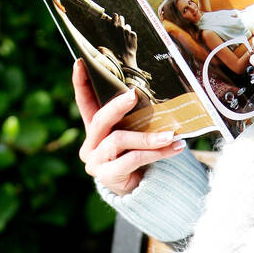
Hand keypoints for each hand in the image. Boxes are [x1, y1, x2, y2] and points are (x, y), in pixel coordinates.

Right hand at [73, 59, 182, 196]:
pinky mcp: (107, 176)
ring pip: (119, 140)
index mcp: (95, 129)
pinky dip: (154, 153)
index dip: (81, 82)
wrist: (140, 190)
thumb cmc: (138, 156)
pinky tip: (172, 149)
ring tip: (171, 135)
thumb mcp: (135, 134)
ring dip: (148, 137)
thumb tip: (149, 94)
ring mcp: (96, 161)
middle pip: (100, 120)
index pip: (84, 102)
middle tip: (134, 94)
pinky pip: (132, 159)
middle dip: (117, 106)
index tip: (81, 62)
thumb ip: (135, 119)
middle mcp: (91, 144)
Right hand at [109, 13, 138, 67]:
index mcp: (113, 31)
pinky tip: (129, 40)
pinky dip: (131, 35)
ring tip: (125, 37)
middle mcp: (120, 30)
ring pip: (127, 26)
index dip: (114, 17)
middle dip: (121, 19)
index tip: (114, 15)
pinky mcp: (133, 34)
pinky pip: (131, 32)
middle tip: (120, 20)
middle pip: (121, 18)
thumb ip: (110, 29)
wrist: (126, 55)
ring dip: (126, 29)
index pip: (113, 18)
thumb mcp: (111, 38)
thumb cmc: (118, 47)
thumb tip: (108, 19)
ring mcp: (127, 32)